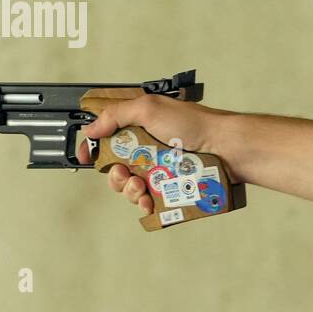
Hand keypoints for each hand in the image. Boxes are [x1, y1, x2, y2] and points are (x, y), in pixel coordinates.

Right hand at [77, 94, 235, 215]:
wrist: (226, 149)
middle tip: (125, 174)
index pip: (107, 139)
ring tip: (141, 187)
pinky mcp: (170, 189)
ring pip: (130, 188)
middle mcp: (148, 150)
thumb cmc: (195, 124)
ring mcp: (159, 171)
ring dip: (129, 190)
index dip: (93, 148)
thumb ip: (116, 114)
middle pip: (115, 168)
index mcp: (140, 128)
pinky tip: (148, 201)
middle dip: (114, 175)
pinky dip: (144, 203)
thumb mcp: (150, 108)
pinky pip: (149, 201)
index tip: (86, 157)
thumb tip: (91, 129)